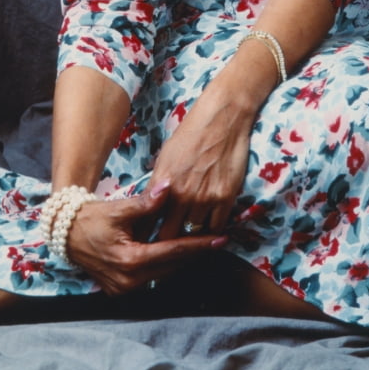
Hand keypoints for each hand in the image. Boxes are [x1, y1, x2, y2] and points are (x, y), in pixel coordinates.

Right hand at [66, 182, 224, 295]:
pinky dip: (165, 265)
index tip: (220, 239)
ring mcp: (124, 289)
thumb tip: (169, 186)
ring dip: (182, 260)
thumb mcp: (119, 208)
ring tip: (204, 245)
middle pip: (171, 267)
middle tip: (218, 240)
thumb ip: (146, 202)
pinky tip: (178, 252)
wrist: (66, 235)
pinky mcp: (121, 289)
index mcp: (130, 260)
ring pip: (163, 274)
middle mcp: (128, 281)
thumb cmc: (93, 218)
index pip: (172, 252)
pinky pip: (151, 278)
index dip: (197, 245)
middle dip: (195, 254)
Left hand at [148, 78, 255, 238]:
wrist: (222, 118)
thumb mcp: (166, 156)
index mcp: (163, 183)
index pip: (148, 221)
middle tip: (163, 252)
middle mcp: (182, 194)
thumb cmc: (192, 132)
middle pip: (168, 235)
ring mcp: (205, 197)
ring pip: (193, 235)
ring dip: (188, 240)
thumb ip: (158, 184)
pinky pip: (215, 227)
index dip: (145, 235)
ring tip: (185, 245)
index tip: (143, 244)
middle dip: (164, 244)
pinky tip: (206, 230)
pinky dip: (210, 232)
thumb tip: (150, 205)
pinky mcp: (225, 198)